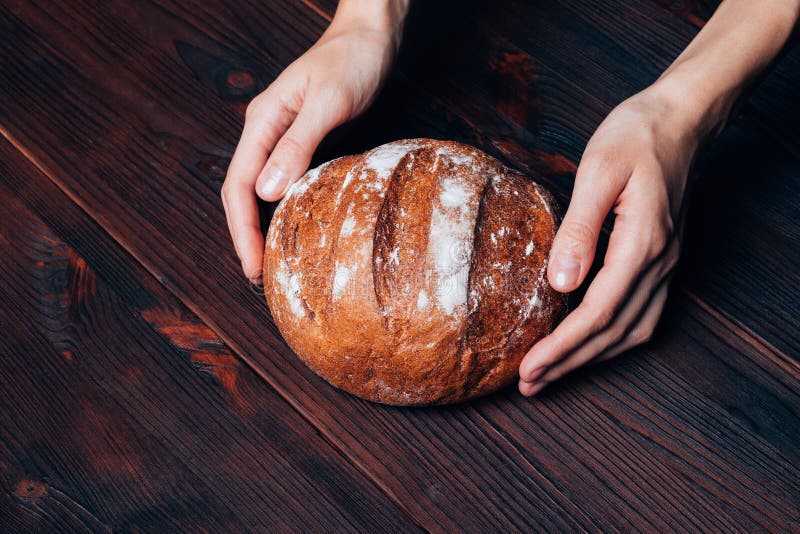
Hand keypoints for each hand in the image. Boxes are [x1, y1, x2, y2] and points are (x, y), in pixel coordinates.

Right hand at [222, 12, 401, 281]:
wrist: (370, 36)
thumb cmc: (352, 61)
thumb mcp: (328, 102)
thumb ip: (298, 144)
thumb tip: (266, 191)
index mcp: (263, 122)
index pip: (239, 185)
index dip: (241, 229)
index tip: (252, 266)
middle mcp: (266, 131)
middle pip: (242, 191)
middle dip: (245, 235)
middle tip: (258, 277)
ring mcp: (283, 137)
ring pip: (260, 189)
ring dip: (260, 225)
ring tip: (270, 262)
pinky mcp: (303, 141)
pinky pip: (284, 181)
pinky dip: (282, 208)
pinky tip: (293, 228)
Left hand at [518, 87, 698, 395]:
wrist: (678, 121)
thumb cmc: (633, 138)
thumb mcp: (598, 173)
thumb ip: (580, 230)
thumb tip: (561, 285)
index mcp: (642, 244)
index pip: (598, 313)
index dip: (562, 347)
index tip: (528, 368)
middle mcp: (659, 263)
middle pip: (613, 332)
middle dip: (570, 363)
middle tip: (530, 385)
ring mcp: (665, 265)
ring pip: (630, 330)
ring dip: (590, 358)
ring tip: (551, 375)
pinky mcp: (661, 260)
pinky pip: (640, 314)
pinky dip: (611, 339)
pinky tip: (588, 345)